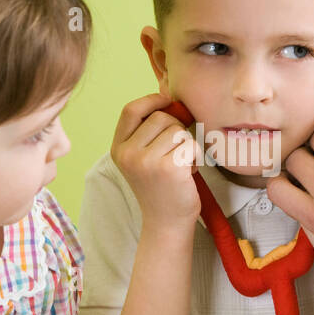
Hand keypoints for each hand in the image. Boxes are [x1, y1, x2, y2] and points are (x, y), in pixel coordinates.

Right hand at [110, 93, 200, 225]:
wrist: (167, 223)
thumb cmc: (161, 187)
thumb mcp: (143, 157)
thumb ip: (148, 130)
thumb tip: (167, 91)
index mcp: (118, 149)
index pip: (131, 110)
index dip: (151, 100)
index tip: (167, 100)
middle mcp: (127, 154)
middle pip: (160, 118)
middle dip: (176, 130)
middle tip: (175, 154)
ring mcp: (146, 161)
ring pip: (177, 130)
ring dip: (186, 145)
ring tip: (180, 165)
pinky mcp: (168, 168)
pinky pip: (190, 144)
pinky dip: (195, 156)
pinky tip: (187, 173)